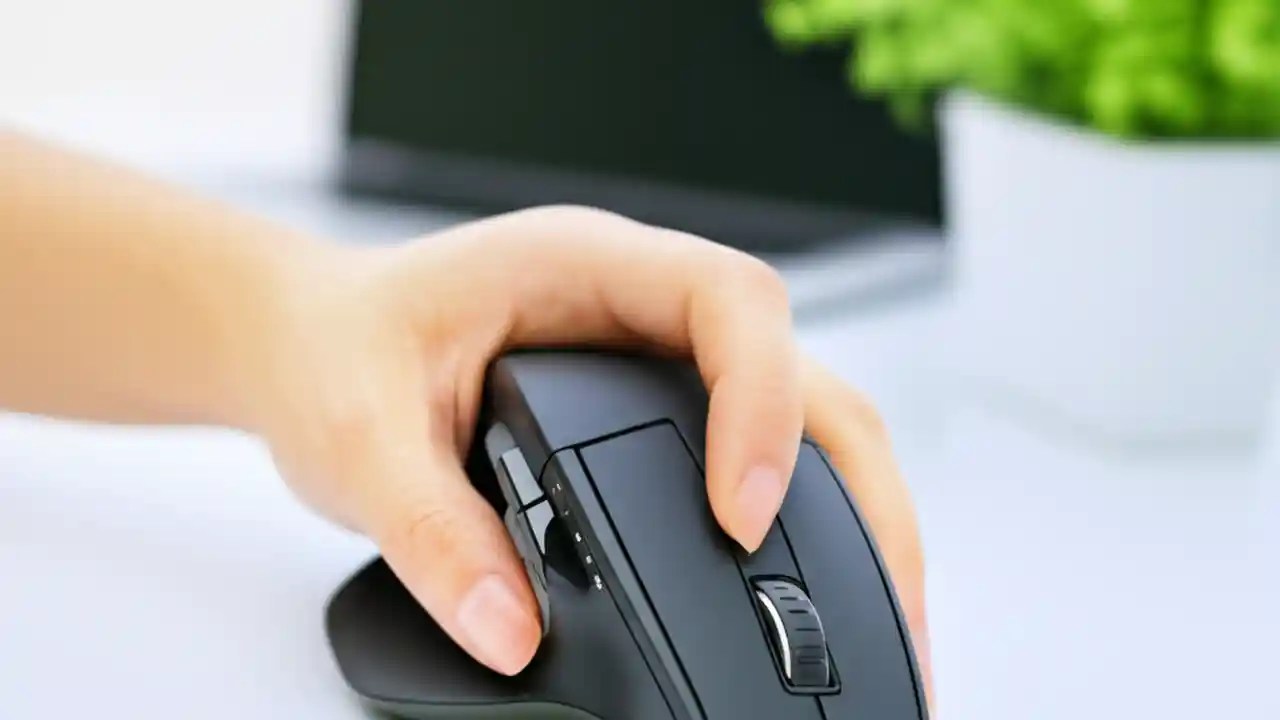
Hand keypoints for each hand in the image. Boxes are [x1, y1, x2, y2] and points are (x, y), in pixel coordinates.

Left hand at [244, 206, 929, 693]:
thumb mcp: (359, 433)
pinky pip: (763, 452)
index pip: (731, 303)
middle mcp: (644, 307)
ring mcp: (660, 360)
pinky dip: (812, 519)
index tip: (741, 514)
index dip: (762, 405)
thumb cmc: (339, 348)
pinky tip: (818, 583)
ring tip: (890, 615)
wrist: (314, 340)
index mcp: (588, 267)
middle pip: (807, 374)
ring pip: (809, 418)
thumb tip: (513, 632)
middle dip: (859, 487)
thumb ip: (431, 528)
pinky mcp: (659, 415)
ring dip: (860, 510)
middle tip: (883, 603)